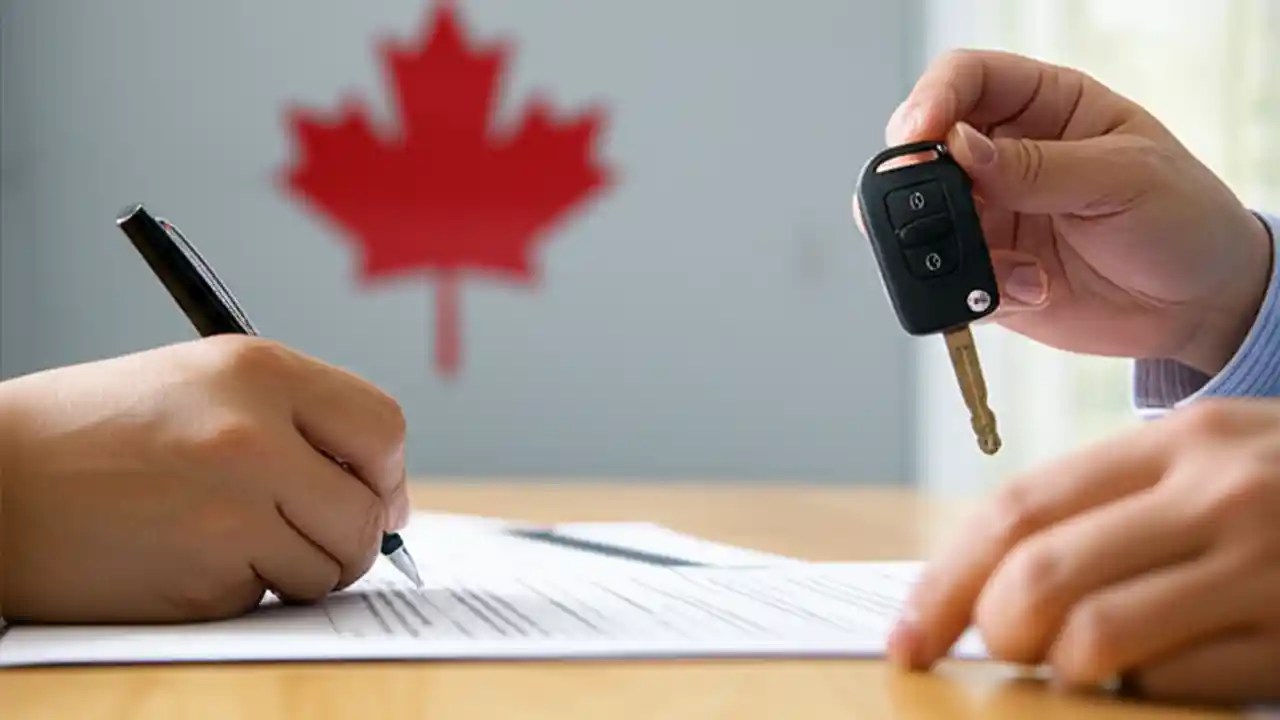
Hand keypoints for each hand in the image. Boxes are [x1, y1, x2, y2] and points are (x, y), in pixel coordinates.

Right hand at [0, 336, 408, 622]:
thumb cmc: (96, 430)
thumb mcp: (202, 382)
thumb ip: (297, 419)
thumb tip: (385, 492)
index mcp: (257, 370)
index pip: (382, 427)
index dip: (386, 470)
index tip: (376, 492)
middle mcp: (253, 436)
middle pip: (368, 510)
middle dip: (355, 533)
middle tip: (318, 533)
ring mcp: (231, 511)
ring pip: (330, 565)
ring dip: (299, 566)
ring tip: (235, 537)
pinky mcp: (204, 578)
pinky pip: (268, 597)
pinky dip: (244, 589)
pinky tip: (189, 556)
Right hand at [859, 50, 1272, 374]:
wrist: (1200, 306)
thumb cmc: (1182, 220)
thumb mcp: (1123, 177)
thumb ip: (1038, 164)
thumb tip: (959, 147)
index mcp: (1042, 107)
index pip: (966, 79)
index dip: (933, 98)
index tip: (919, 133)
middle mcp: (1004, 157)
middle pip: (925, 147)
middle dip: (917, 177)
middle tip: (930, 203)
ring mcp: (991, 216)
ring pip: (919, 219)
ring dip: (946, 244)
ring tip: (1001, 263)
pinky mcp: (987, 272)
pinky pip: (948, 280)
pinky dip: (974, 290)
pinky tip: (1031, 289)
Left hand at [893, 398, 1279, 703]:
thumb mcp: (1210, 466)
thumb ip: (1110, 508)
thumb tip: (989, 582)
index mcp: (1178, 443)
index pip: (1018, 509)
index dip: (945, 578)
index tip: (908, 634)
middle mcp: (1218, 495)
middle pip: (1040, 575)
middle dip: (992, 630)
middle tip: (995, 653)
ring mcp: (1267, 566)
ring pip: (1097, 639)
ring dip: (1063, 670)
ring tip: (1079, 665)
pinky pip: (1180, 685)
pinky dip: (1146, 692)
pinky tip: (1166, 673)